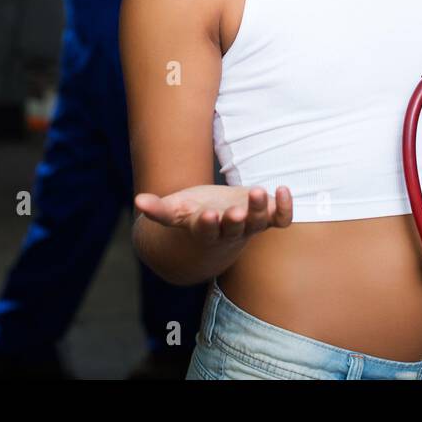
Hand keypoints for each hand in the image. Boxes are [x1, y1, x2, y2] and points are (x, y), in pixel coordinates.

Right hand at [134, 184, 292, 242]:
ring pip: (258, 223)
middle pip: (234, 230)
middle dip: (235, 221)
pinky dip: (284, 208)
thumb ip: (158, 209)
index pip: (206, 232)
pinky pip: (279, 219)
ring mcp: (249, 226)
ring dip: (260, 209)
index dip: (207, 225)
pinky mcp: (265, 218)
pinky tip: (283, 189)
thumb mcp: (174, 212)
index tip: (207, 215)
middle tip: (237, 212)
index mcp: (205, 231)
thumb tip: (137, 201)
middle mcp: (229, 231)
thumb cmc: (192, 215)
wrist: (218, 230)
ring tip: (258, 190)